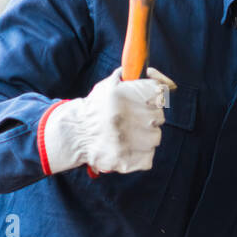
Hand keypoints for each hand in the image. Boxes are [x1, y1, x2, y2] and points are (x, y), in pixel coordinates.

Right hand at [41, 66, 174, 174]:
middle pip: (159, 117)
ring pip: (155, 137)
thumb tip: (162, 78)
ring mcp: (134, 140)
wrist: (75, 134)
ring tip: (125, 135)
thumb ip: (134, 76)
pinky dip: (140, 154)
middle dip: (147, 118)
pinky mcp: (130, 160)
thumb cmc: (96, 107)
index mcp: (130, 94)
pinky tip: (125, 148)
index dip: (153, 98)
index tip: (146, 102)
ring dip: (144, 137)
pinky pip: (148, 157)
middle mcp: (133, 116)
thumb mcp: (111, 84)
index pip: (160, 92)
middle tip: (129, 120)